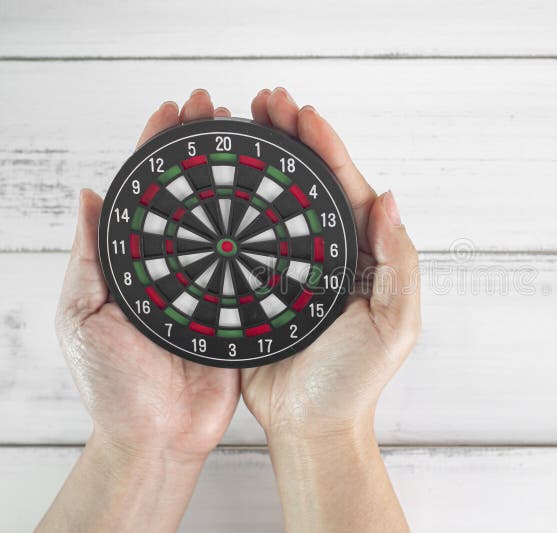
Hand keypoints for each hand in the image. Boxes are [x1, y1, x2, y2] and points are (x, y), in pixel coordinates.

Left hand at [56, 90, 239, 464]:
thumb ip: (90, 256)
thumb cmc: (114, 384)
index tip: (176, 107)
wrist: (159, 436)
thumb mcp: (84, 315)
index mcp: (137, 260)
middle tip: (222, 108)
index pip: (148, 188)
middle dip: (205, 146)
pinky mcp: (244, 305)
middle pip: (194, 191)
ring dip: (241, 176)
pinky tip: (281, 197)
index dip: (159, 145)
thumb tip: (88, 193)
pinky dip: (268, 229)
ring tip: (257, 136)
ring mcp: (214, 282)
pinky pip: (258, 261)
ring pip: (230, 218)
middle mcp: (178, 262)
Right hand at [241, 88, 420, 440]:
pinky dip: (236, 206)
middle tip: (266, 101)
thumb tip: (391, 197)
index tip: (304, 114)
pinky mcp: (258, 286)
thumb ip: (399, 261)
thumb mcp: (396, 323)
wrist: (311, 427)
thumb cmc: (356, 381)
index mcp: (364, 256)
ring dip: (263, 161)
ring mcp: (291, 268)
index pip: (348, 188)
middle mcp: (329, 254)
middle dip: (292, 139)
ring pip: (276, 203)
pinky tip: (220, 180)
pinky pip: (247, 239)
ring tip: (243, 122)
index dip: (328, 148)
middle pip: (311, 184)